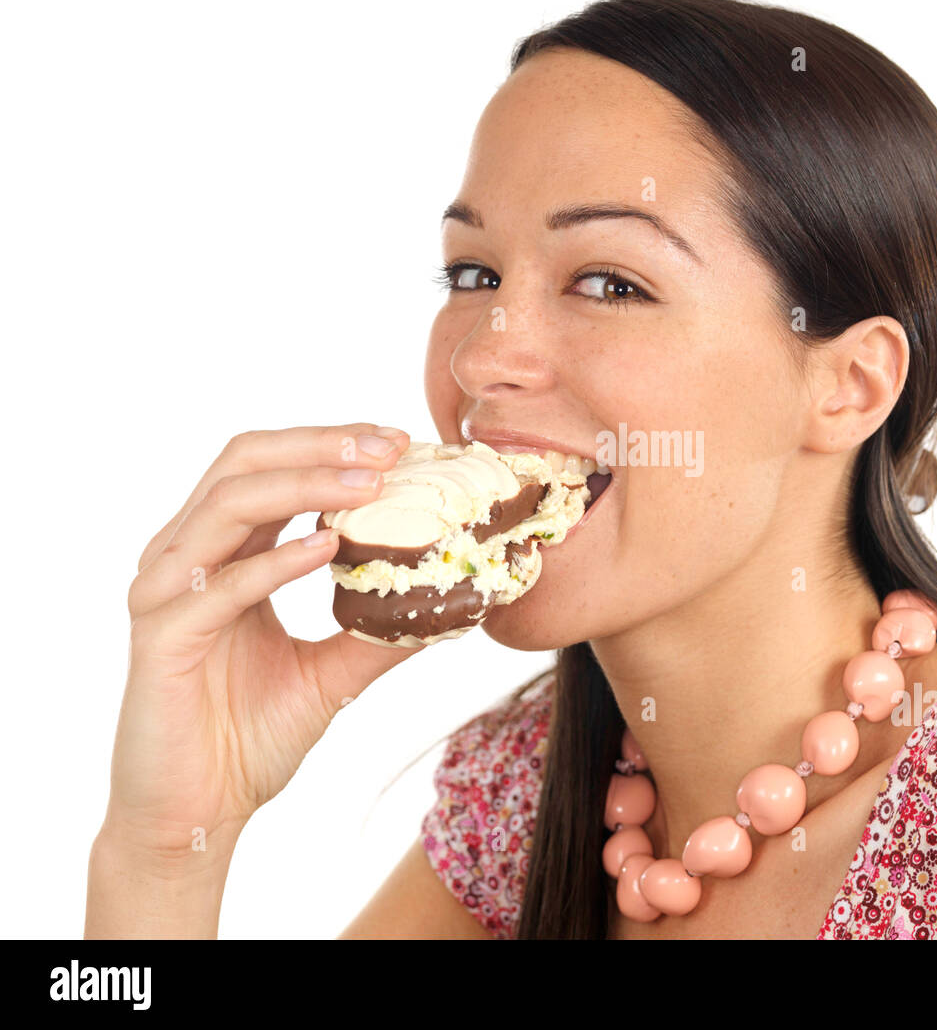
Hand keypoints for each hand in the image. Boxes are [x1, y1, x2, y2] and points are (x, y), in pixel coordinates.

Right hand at [106, 423, 419, 860]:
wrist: (194, 813)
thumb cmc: (248, 738)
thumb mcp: (333, 674)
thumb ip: (382, 633)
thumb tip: (455, 604)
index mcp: (224, 553)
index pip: (274, 468)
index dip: (333, 445)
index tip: (400, 443)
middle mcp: (186, 557)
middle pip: (245, 462)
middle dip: (321, 445)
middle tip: (389, 446)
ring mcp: (165, 592)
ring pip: (227, 504)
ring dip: (303, 484)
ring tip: (371, 484)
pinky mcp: (159, 637)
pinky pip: (218, 584)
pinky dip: (276, 560)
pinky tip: (329, 550)